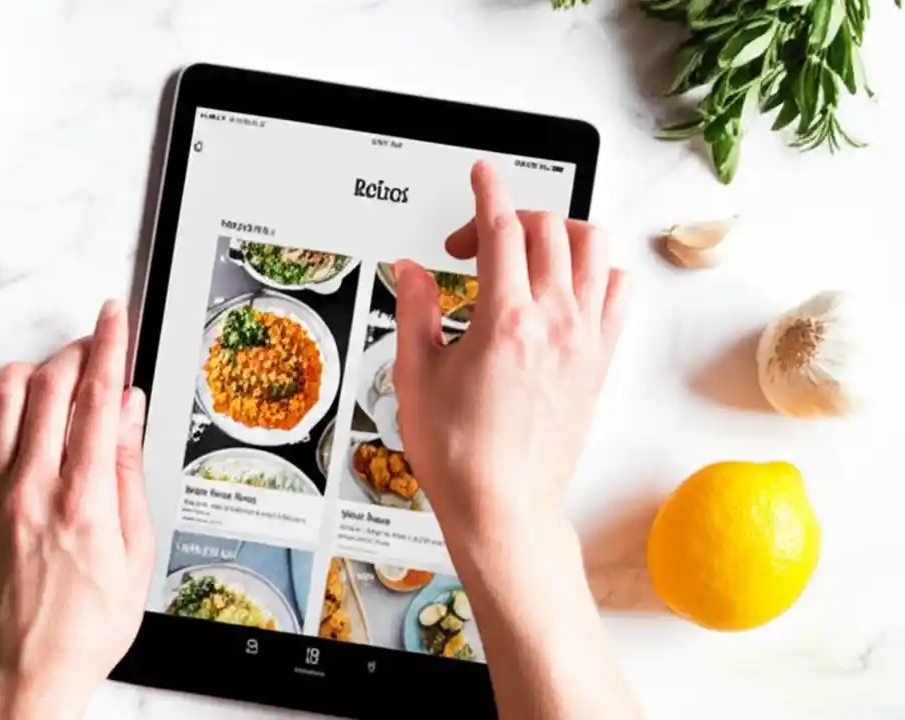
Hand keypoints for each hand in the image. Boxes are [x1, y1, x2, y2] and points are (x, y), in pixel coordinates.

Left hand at [0, 300, 154, 719]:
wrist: (30, 668)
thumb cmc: (90, 623)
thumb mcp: (135, 550)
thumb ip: (129, 472)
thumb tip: (129, 411)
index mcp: (84, 498)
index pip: (97, 398)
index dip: (108, 346)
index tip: (113, 315)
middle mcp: (35, 486)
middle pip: (49, 385)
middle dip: (76, 350)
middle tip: (97, 344)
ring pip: (4, 397)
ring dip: (34, 369)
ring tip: (60, 373)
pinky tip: (14, 402)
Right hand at [393, 161, 628, 585]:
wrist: (504, 507)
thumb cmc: (461, 456)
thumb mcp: (416, 376)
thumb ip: (415, 310)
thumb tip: (411, 270)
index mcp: (506, 322)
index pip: (503, 231)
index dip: (489, 193)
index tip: (483, 174)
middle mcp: (556, 324)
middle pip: (549, 230)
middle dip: (510, 216)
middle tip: (475, 240)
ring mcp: (585, 341)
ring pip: (594, 250)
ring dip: (560, 233)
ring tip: (529, 248)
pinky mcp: (600, 361)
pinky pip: (618, 293)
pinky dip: (597, 272)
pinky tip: (569, 283)